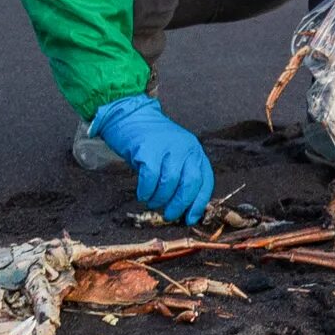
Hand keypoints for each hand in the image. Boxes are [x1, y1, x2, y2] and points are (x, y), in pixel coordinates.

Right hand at [89, 94, 212, 223]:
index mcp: (195, 151)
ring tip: (152, 202)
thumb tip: (184, 208)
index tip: (191, 218)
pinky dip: (146, 191)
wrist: (130, 117)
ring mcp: (167, 147)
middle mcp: (185, 148)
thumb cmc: (152, 142)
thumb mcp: (174, 156)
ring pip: (169, 184)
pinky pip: (150, 179)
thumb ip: (182, 176)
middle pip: (189, 184)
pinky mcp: (148, 149)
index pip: (205, 181)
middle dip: (179, 205)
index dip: (199, 203)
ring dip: (160, 200)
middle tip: (169, 215)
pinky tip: (143, 193)